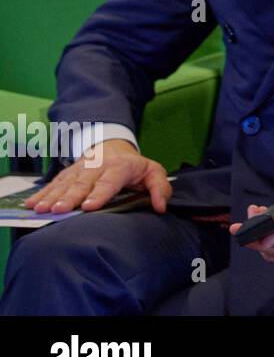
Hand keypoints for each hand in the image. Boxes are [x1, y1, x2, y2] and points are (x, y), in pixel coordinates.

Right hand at [23, 139, 170, 213]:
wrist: (114, 146)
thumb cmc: (134, 166)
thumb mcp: (153, 172)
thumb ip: (159, 188)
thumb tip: (161, 207)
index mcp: (120, 167)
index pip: (110, 180)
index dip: (99, 193)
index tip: (89, 206)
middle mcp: (98, 166)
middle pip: (83, 182)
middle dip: (70, 197)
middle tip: (58, 210)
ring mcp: (81, 168)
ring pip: (65, 182)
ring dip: (52, 196)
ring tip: (41, 209)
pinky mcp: (68, 173)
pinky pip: (54, 183)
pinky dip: (41, 193)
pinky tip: (31, 204)